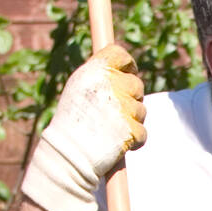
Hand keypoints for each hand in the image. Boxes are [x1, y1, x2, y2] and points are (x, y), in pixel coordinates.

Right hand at [22, 44, 145, 210]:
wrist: (68, 156)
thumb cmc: (71, 124)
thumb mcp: (79, 90)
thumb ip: (101, 76)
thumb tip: (124, 68)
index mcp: (94, 71)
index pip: (120, 55)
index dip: (128, 65)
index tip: (129, 73)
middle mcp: (109, 85)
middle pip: (136, 84)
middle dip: (131, 98)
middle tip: (115, 113)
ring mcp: (122, 107)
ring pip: (141, 110)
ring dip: (132, 121)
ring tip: (110, 131)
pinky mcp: (131, 129)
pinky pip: (142, 132)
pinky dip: (134, 141)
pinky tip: (116, 144)